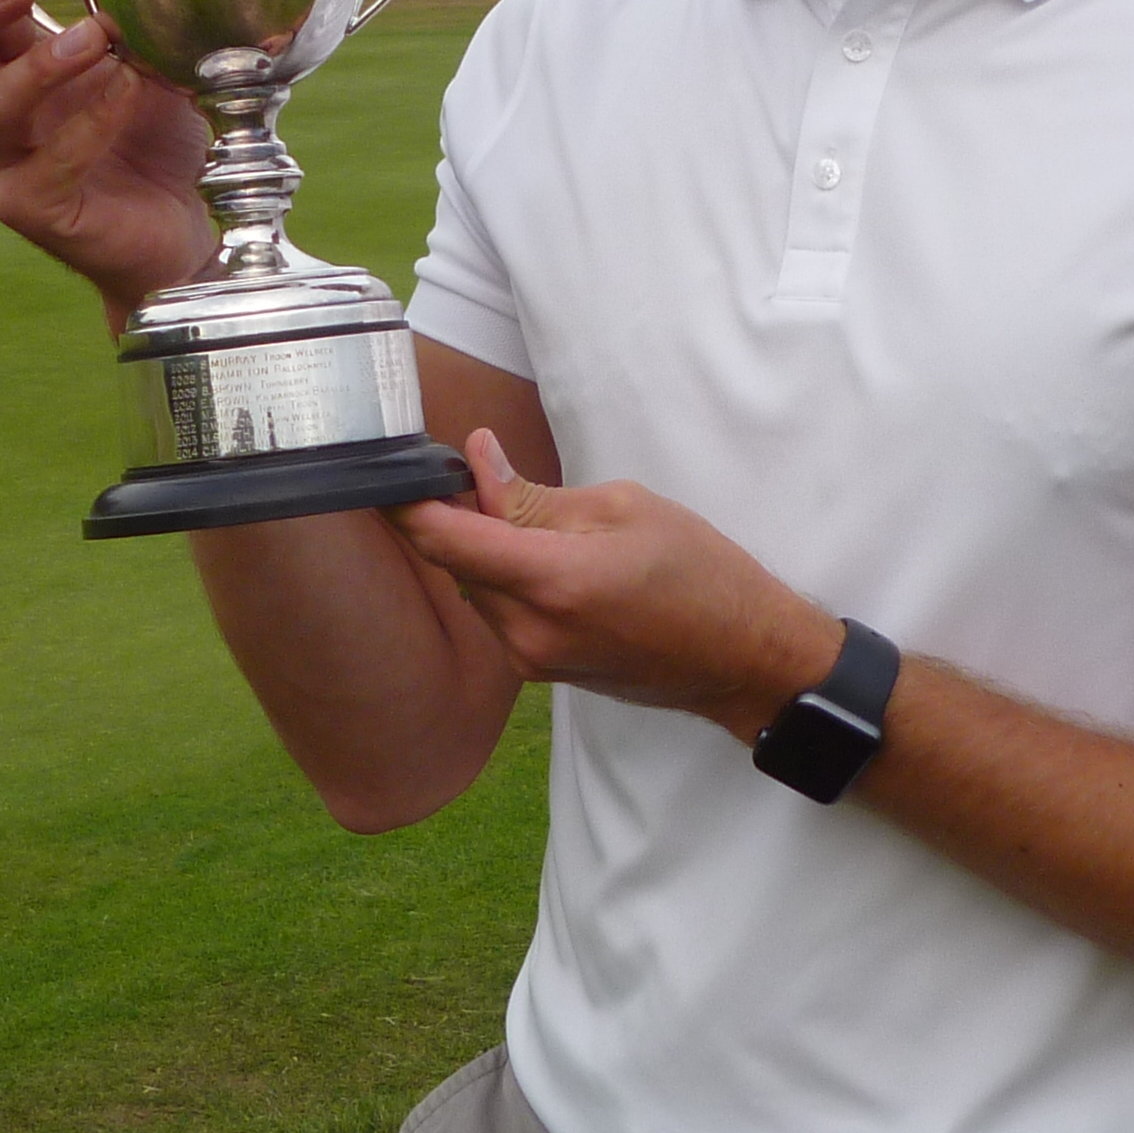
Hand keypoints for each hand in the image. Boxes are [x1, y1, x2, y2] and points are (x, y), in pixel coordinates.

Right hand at [0, 0, 215, 323]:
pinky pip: (46, 162)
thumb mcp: (151, 70)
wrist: (190, 228)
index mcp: (24, 77)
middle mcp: (5, 120)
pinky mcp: (32, 209)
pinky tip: (126, 92)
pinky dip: (87, 121)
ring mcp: (10, 166)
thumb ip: (125, 25)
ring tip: (94, 38)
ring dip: (41, 64)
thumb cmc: (163, 147)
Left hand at [388, 431, 842, 740]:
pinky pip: (501, 614)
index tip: (392, 469)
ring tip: (518, 506)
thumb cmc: (698, 572)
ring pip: (476, 589)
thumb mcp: (623, 508)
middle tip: (478, 466)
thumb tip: (480, 461)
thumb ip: (538, 494)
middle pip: (457, 564)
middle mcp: (528, 631)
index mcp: (550, 581)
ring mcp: (533, 660)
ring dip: (482, 547)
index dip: (408, 503)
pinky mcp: (543, 672)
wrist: (741, 657)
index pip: (446, 540)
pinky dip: (504, 576)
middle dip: (456, 515)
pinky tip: (536, 550)